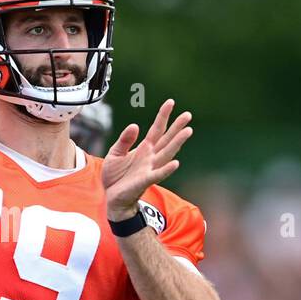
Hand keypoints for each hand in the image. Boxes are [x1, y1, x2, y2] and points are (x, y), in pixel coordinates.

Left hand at [102, 98, 192, 219]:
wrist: (112, 197)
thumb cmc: (115, 176)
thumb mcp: (115, 153)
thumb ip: (125, 140)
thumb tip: (135, 125)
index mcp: (144, 148)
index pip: (157, 129)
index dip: (163, 116)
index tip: (171, 102)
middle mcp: (151, 157)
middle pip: (167, 139)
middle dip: (177, 127)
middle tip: (188, 114)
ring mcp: (150, 168)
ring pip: (167, 153)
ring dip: (177, 142)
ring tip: (188, 131)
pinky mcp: (145, 181)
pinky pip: (158, 174)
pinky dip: (166, 169)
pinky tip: (176, 163)